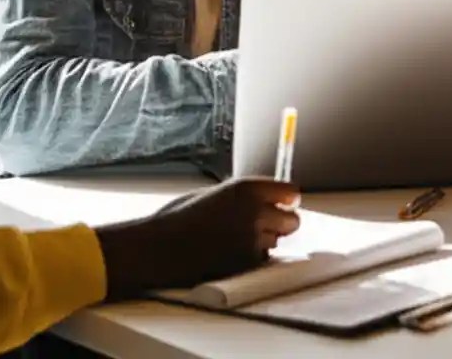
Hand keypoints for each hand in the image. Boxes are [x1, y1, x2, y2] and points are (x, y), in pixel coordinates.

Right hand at [96, 178, 300, 299]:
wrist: (157, 249)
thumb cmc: (178, 219)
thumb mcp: (213, 194)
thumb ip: (243, 196)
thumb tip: (266, 199)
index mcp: (247, 188)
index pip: (291, 192)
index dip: (285, 201)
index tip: (280, 205)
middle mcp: (255, 211)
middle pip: (293, 220)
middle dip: (281, 224)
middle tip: (262, 227)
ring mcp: (253, 239)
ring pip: (277, 242)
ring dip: (265, 242)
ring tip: (234, 241)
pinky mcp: (246, 263)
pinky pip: (262, 260)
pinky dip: (252, 259)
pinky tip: (228, 255)